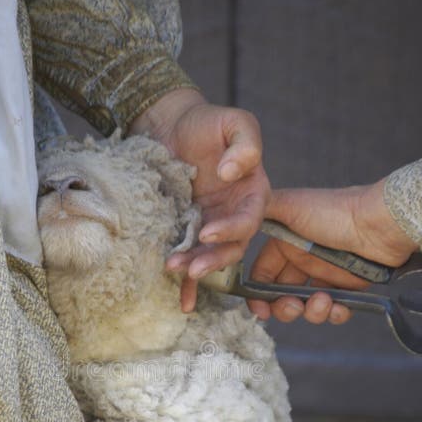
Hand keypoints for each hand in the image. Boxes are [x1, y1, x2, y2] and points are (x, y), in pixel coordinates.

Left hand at [129, 88, 269, 310]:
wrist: (169, 127)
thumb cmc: (205, 122)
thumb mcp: (234, 121)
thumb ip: (245, 143)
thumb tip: (230, 173)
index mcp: (252, 194)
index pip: (248, 219)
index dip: (231, 229)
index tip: (207, 231)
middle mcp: (234, 216)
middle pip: (231, 248)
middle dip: (212, 260)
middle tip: (191, 267)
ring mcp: (210, 227)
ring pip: (209, 257)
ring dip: (194, 269)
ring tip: (172, 269)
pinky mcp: (187, 234)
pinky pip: (190, 262)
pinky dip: (186, 284)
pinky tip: (181, 301)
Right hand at [249, 180, 418, 324]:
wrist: (381, 221)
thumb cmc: (334, 211)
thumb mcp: (289, 206)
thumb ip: (254, 213)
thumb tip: (220, 225)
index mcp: (286, 242)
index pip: (262, 273)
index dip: (257, 294)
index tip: (259, 311)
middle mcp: (303, 259)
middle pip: (282, 295)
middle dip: (284, 308)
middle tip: (291, 308)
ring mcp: (326, 274)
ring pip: (307, 306)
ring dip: (311, 312)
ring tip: (322, 301)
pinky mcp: (349, 286)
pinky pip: (334, 309)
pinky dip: (333, 313)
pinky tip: (338, 306)